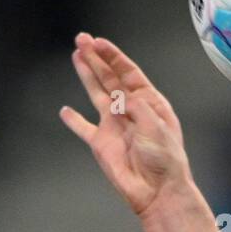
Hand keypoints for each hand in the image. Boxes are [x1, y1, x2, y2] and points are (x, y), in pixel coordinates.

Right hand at [59, 33, 191, 217]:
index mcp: (149, 103)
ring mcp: (114, 125)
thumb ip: (135, 107)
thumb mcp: (156, 127)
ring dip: (86, 75)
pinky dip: (74, 121)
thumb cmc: (165, 160)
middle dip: (96, 58)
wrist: (157, 192)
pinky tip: (65, 111)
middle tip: (81, 39)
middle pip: (109, 78)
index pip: (128, 73)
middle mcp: (130, 110)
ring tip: (76, 55)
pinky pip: (84, 128)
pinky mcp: (101, 144)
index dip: (113, 57)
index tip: (98, 42)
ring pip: (96, 94)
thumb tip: (117, 95)